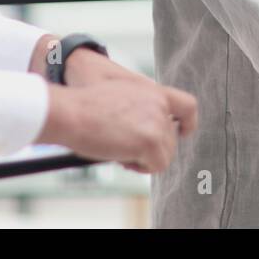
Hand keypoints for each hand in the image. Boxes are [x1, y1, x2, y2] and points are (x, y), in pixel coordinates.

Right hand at [63, 51, 198, 171]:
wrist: (70, 112)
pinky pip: (157, 166)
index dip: (188, 122)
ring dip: (144, 159)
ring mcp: (157, 122)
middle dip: (151, 148)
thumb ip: (140, 110)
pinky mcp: (151, 141)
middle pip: (172, 138)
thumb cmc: (84, 108)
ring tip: (119, 150)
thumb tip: (146, 135)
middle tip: (124, 148)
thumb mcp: (119, 98)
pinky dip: (141, 168)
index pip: (187, 105)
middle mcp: (159, 104)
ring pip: (165, 154)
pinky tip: (121, 158)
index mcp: (153, 91)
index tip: (182, 133)